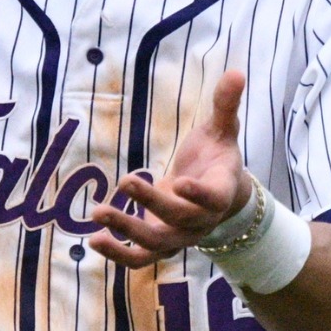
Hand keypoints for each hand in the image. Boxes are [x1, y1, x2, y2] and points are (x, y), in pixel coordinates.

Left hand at [88, 71, 252, 269]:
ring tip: (99, 213)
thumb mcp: (222, 130)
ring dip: (127, 230)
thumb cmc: (216, 158)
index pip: (214, 199)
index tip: (179, 182)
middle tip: (125, 180)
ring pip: (156, 244)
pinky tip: (94, 240)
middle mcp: (201, 221)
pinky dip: (118, 255)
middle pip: (179, 219)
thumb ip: (225, 106)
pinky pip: (140, 259)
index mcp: (220, 192)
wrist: (218, 197)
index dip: (199, 195)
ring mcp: (180, 237)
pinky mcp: (160, 245)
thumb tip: (236, 72)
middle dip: (151, 203)